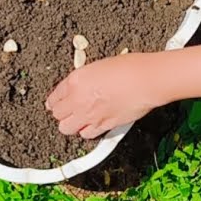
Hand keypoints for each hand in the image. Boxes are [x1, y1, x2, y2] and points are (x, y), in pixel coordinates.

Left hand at [45, 54, 162, 138]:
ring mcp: (90, 116)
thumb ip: (83, 79)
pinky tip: (92, 124)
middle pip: (57, 115)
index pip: (54, 97)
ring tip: (78, 119)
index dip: (54, 101)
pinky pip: (87, 134)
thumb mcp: (98, 66)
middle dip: (61, 113)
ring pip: (67, 129)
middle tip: (68, 110)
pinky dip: (87, 131)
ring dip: (71, 124)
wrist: (146, 80)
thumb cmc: (128, 67)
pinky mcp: (104, 126)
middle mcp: (78, 100)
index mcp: (75, 81)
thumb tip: (78, 88)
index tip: (55, 103)